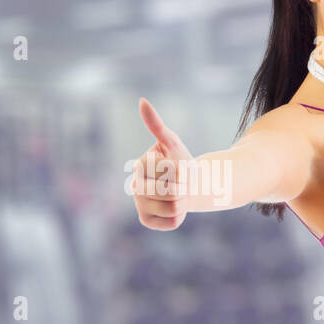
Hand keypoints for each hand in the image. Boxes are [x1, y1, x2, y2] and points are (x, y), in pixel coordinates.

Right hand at [128, 98, 193, 230]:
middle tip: (182, 184)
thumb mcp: (172, 143)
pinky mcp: (146, 220)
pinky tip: (176, 207)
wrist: (189, 185)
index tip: (181, 168)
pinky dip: (181, 215)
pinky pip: (173, 222)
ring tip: (179, 195)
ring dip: (185, 201)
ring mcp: (139, 205)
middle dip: (185, 187)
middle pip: (171, 193)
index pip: (168, 172)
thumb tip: (142, 101)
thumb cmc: (180, 162)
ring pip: (173, 208)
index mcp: (139, 166)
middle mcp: (134, 187)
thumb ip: (157, 125)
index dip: (183, 171)